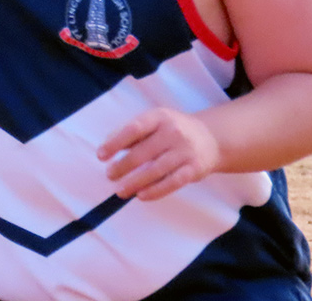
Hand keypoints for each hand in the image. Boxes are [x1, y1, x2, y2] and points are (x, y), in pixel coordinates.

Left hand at [98, 107, 220, 201]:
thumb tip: (107, 144)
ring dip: (135, 182)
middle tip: (110, 175)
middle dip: (123, 166)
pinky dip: (155, 191)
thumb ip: (133, 132)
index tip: (101, 155)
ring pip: (156, 170)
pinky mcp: (194, 169)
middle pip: (143, 152)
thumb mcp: (155, 122)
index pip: (134, 128)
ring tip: (121, 190)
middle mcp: (173, 131)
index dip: (116, 142)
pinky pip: (172, 182)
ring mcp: (185, 151)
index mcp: (160, 117)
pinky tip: (141, 195)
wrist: (210, 138)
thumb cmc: (173, 130)